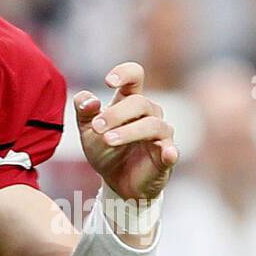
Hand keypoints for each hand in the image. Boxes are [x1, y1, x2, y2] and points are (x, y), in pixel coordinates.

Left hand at [73, 62, 177, 201]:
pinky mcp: (167, 157)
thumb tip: (88, 100)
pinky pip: (172, 151)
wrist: (115, 181)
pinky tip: (166, 154)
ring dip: (129, 131)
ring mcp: (161, 135)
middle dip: (116, 114)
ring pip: (153, 125)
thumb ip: (83, 110)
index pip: (135, 76)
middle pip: (139, 102)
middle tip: (96, 126)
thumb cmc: (104, 148)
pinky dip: (170, 152)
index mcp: (129, 101)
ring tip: (107, 140)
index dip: (124, 74)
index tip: (108, 81)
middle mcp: (149, 113)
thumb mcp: (86, 129)